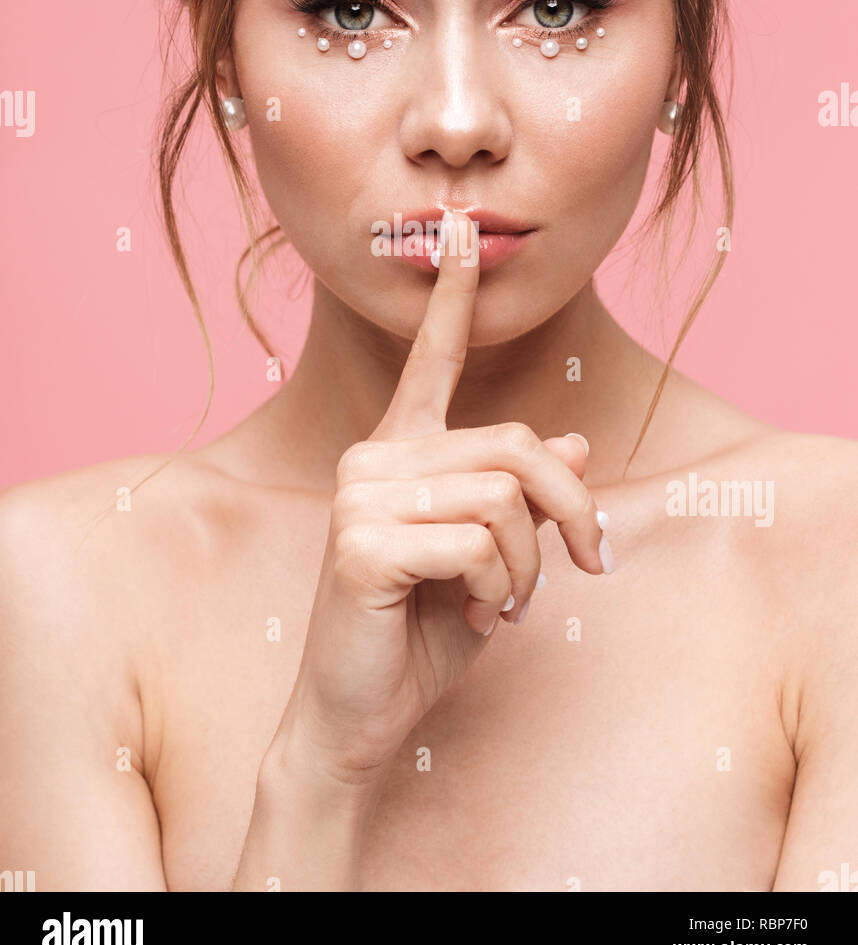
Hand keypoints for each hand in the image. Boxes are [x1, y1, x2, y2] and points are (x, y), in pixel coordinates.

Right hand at [273, 210, 608, 787]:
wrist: (358, 715)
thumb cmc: (422, 634)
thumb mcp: (491, 560)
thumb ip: (522, 498)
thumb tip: (572, 442)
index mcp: (400, 451)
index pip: (431, 361)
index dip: (450, 295)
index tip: (460, 228)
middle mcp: (374, 457)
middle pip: (516, 446)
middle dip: (570, 512)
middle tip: (586, 564)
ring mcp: (361, 495)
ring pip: (505, 499)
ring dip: (527, 567)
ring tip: (503, 606)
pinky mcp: (362, 542)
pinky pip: (478, 545)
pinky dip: (498, 593)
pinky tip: (471, 620)